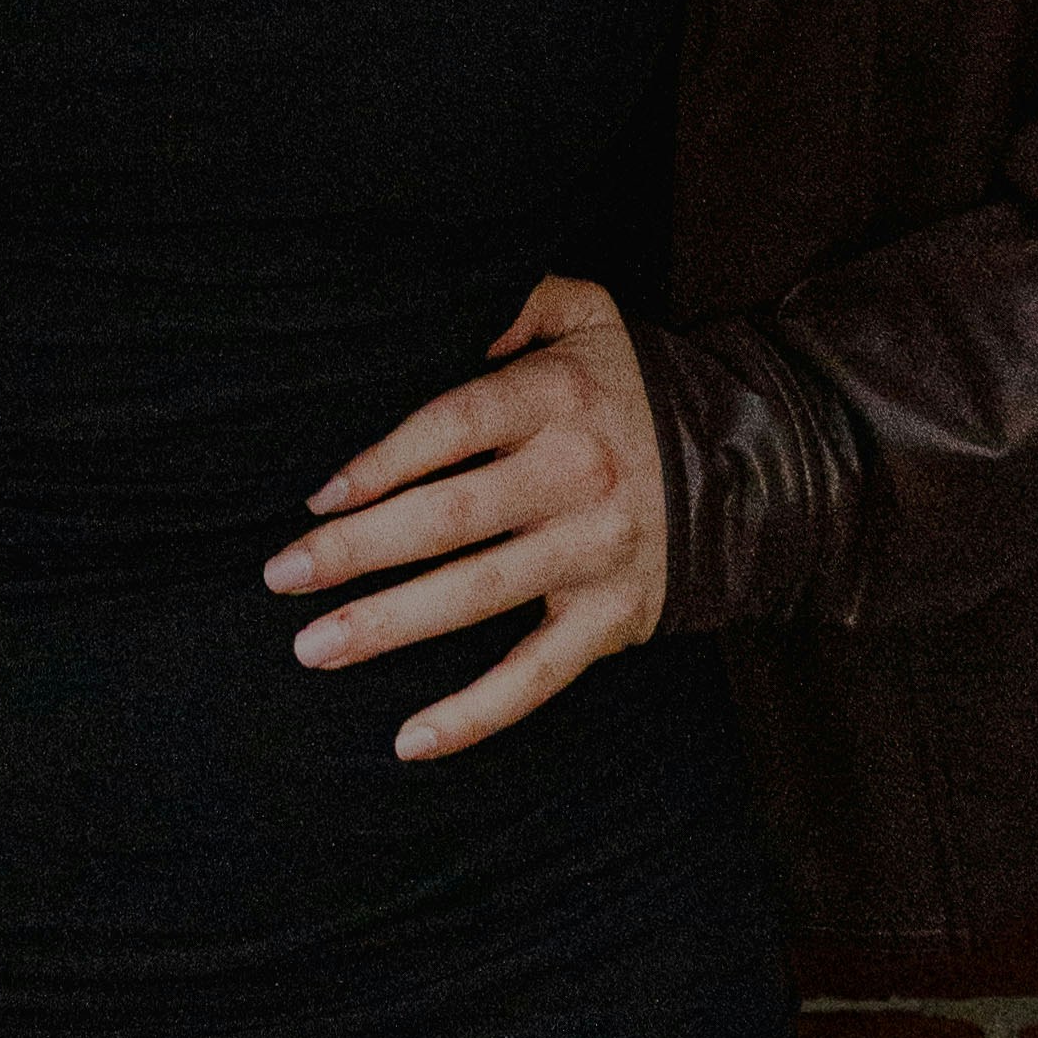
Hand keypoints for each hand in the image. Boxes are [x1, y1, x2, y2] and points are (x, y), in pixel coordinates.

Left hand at [266, 269, 668, 763]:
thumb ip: (518, 298)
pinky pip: (537, 676)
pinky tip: (410, 739)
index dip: (383, 461)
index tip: (318, 496)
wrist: (757, 461)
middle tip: (280, 575)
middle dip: (358, 551)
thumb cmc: (635, 387)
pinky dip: (475, 713)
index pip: (455, 425)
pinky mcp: (613, 618)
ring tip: (311, 648)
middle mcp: (577, 475)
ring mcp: (595, 553)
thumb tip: (448, 306)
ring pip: (479, 597)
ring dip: (390, 626)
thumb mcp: (589, 313)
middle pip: (452, 516)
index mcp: (560, 397)